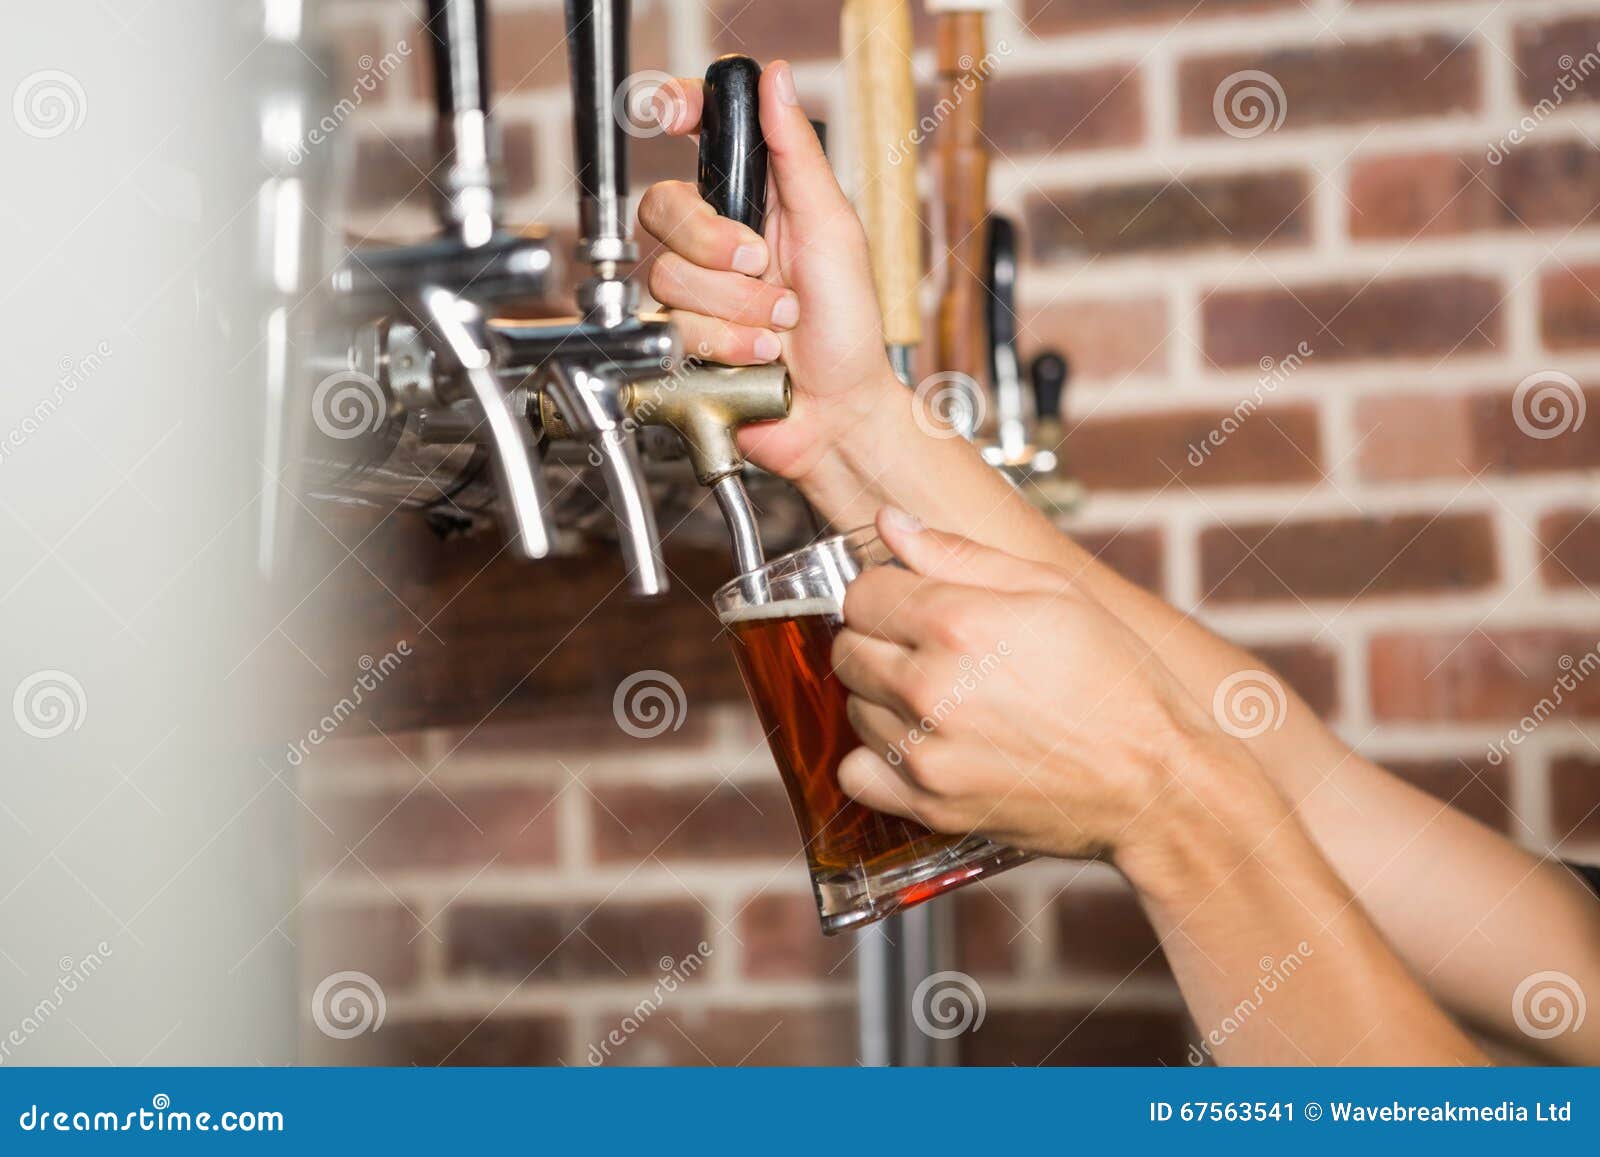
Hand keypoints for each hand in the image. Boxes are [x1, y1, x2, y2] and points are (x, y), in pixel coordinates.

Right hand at [636, 61, 899, 483]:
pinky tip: (756, 357)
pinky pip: (671, 326)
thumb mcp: (834, 229)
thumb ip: (798, 155)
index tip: (673, 115)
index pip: (698, 138)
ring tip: (777, 329)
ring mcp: (693, 291)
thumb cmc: (847, 327)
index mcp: (753, 200)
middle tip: (767, 271)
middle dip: (719, 247)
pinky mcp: (678, 339)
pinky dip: (724, 345)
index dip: (677, 114)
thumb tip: (775, 78)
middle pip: (664, 208)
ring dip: (736, 309)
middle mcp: (714, 240)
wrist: (837, 412)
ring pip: (669, 275)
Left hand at [832, 508, 1269, 864]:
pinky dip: (876, 759)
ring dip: (882, 697)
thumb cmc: (1115, 679)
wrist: (1153, 780)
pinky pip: (857, 772)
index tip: (911, 603)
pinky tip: (918, 744)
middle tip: (929, 649)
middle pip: (847, 648)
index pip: (861, 593)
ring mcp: (926, 751)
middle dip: (878, 640)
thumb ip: (958, 554)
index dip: (885, 592)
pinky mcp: (929, 805)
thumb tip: (890, 523)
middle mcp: (930, 687)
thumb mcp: (1051, 590)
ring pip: (852, 706)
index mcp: (957, 622)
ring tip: (940, 698)